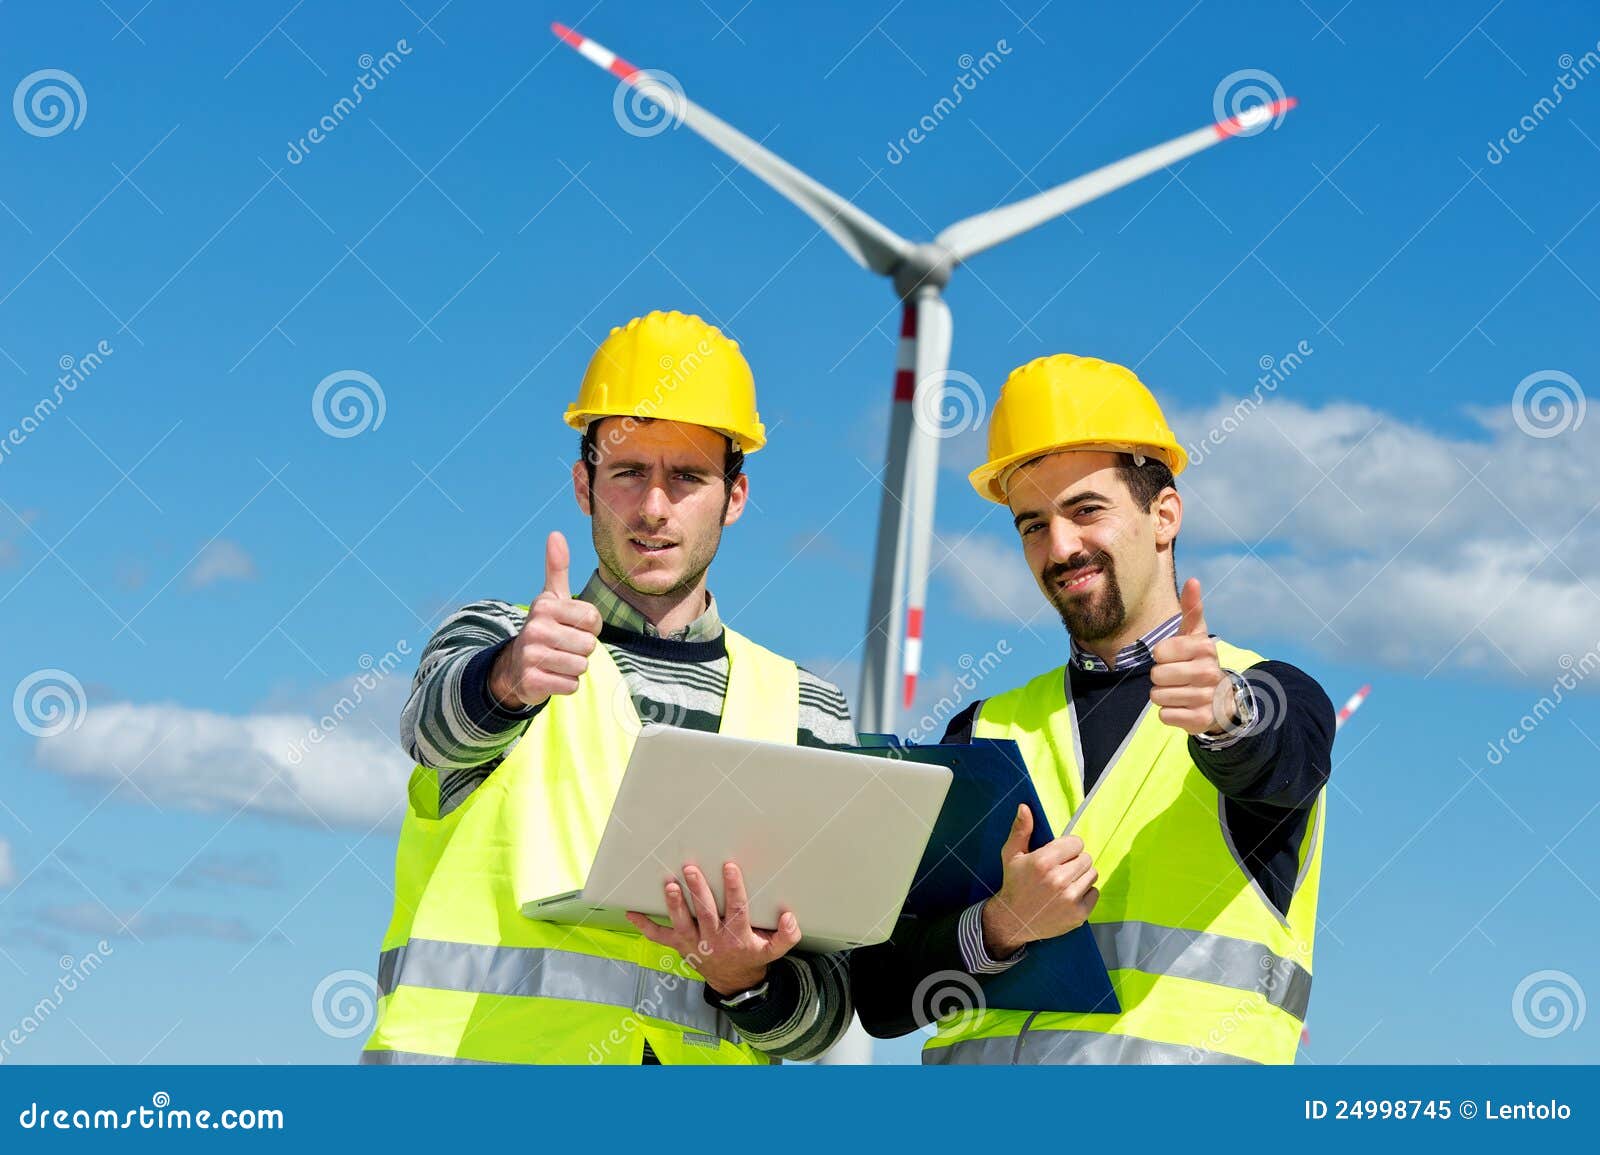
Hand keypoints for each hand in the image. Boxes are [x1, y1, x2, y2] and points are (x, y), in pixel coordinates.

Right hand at [488, 531, 602, 709]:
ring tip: (557, 661)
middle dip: (582, 650)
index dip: (590, 627)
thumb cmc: (544, 628)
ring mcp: (531, 655)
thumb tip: (556, 534)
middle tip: (563, 647)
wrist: (515, 666)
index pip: (593, 619)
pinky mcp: (532, 681)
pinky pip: (571, 685)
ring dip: (574, 667)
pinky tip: (552, 676)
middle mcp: (535, 628)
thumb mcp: (550, 598)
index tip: (572, 627)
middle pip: (589, 645)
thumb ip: (557, 568)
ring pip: (582, 666)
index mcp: (545, 606)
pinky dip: (566, 684)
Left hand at [625, 862, 802, 997]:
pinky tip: (631, 912)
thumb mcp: (773, 950)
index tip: (729, 867)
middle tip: (690, 869)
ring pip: (682, 923)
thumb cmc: (752, 957)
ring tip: (669, 885)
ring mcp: (694, 943)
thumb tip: (789, 917)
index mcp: (737, 936)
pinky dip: (644, 926)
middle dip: (697, 890)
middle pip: (705, 912)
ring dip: (674, 904)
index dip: (733, 888)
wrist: (734, 983)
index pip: (736, 909)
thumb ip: (786, 936)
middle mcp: (713, 939)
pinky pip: (660, 937)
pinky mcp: (680, 945)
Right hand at [980, 804, 1098, 957]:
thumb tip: (1025, 807)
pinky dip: (1085, 893)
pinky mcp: (1079, 914)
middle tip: (1060, 870)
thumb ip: (1020, 830)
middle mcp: (1058, 879)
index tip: (1058, 856)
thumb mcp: (1011, 855)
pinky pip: (1095, 892)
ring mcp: (1070, 898)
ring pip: (1092, 874)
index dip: (1068, 848)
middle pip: (1086, 858)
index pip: (1076, 843)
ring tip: (1065, 882)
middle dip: (1074, 861)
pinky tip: (1069, 896)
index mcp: (1043, 862)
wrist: (1014, 920)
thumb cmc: (1014, 883)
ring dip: (1081, 876)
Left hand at [1148, 578, 1238, 735]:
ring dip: (1163, 695)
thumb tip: (1193, 580)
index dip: (1161, 656)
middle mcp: (1210, 672)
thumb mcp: (1195, 635)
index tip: (1175, 657)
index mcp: (1205, 648)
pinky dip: (1168, 713)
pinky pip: (1164, 715)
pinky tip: (1183, 708)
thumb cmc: (1198, 661)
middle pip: (1156, 675)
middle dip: (1160, 677)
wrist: (1221, 700)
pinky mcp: (1201, 720)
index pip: (1159, 651)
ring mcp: (1206, 698)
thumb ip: (1192, 609)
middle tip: (1177, 677)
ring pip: (1157, 696)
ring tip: (1181, 692)